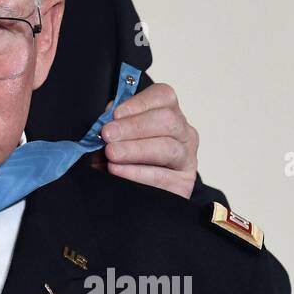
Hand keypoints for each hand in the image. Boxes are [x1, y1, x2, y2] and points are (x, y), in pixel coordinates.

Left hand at [98, 82, 197, 199]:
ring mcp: (187, 159)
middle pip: (167, 121)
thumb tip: (106, 117)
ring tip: (111, 154)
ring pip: (168, 148)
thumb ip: (115, 122)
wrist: (130, 197)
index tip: (115, 115)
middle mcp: (183, 134)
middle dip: (134, 127)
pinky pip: (162, 177)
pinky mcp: (183, 184)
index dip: (138, 103)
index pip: (163, 96)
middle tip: (108, 135)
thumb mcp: (118, 135)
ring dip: (135, 150)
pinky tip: (118, 171)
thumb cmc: (122, 156)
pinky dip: (136, 173)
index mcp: (169, 113)